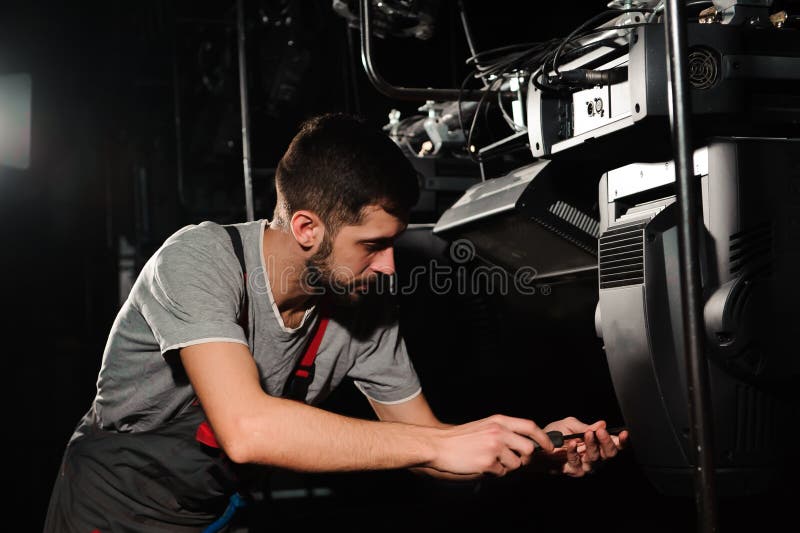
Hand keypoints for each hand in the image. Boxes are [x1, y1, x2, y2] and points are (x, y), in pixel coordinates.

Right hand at [427, 414, 554, 477]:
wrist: (438, 445)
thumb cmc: (460, 438)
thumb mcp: (484, 426)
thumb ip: (504, 431)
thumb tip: (525, 443)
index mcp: (499, 421)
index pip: (530, 426)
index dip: (543, 438)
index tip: (549, 447)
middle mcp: (499, 432)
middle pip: (528, 449)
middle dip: (525, 458)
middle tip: (515, 460)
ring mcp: (494, 447)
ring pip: (516, 464)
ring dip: (507, 467)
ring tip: (490, 461)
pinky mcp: (488, 462)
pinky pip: (501, 473)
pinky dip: (494, 473)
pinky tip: (481, 465)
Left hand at [541, 417, 628, 476]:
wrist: (537, 444)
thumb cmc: (555, 434)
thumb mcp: (571, 425)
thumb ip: (587, 426)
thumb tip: (602, 424)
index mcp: (597, 445)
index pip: (614, 445)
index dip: (621, 441)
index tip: (623, 433)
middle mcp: (594, 457)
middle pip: (609, 454)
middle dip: (607, 442)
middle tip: (601, 432)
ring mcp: (585, 466)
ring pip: (595, 458)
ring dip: (592, 445)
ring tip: (587, 434)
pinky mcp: (573, 471)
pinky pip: (576, 462)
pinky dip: (574, 451)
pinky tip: (573, 443)